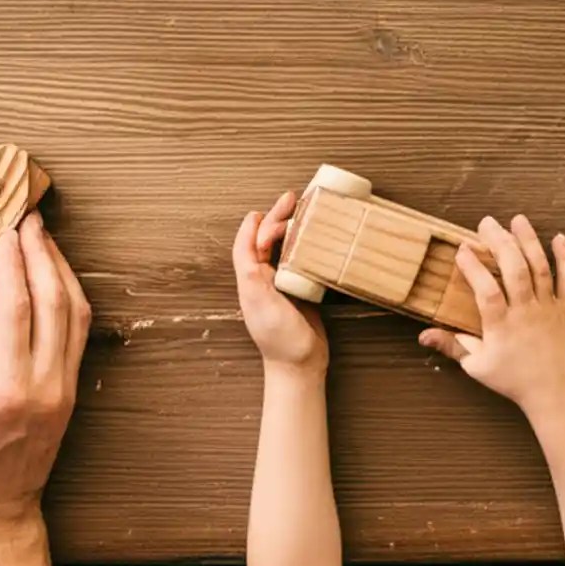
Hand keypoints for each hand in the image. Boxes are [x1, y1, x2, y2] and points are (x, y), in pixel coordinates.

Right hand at [0, 213, 90, 565]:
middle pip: (54, 302)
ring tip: (42, 237)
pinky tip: (52, 277)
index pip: (15, 309)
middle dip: (42, 253)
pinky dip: (67, 297)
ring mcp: (64, 389)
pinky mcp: (70, 392)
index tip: (3, 231)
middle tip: (28, 218)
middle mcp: (44, 385)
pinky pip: (76, 333)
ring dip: (60, 270)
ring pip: (76, 314)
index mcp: (4, 389)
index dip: (11, 264)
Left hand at [233, 192, 327, 376]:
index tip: (265, 209)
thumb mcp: (262, 305)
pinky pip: (301, 261)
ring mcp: (283, 285)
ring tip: (304, 209)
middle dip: (277, 219)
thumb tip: (250, 241)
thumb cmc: (281, 340)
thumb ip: (253, 274)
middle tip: (291, 198)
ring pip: (285, 248)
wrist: (300, 366)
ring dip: (292, 228)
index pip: (247, 245)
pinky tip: (317, 237)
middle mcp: (264, 280)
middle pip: (267, 241)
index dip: (254, 226)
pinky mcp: (301, 291)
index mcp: (251, 281)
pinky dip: (306, 246)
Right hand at [419, 215, 564, 421]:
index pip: (486, 290)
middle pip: (515, 270)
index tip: (462, 249)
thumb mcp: (476, 366)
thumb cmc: (513, 380)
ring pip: (540, 268)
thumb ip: (451, 346)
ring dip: (529, 241)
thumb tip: (423, 336)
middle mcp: (525, 312)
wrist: (555, 393)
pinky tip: (559, 238)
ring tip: (517, 219)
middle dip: (500, 242)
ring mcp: (548, 308)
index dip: (474, 268)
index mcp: (501, 326)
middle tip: (486, 223)